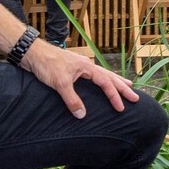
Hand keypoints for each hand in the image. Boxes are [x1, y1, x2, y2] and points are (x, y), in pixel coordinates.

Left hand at [22, 39, 142, 120]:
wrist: (32, 53)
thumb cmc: (46, 65)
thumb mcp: (59, 83)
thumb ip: (72, 99)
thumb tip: (82, 115)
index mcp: (87, 67)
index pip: (106, 83)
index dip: (114, 96)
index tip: (121, 108)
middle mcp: (86, 65)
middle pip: (110, 77)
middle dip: (123, 88)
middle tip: (136, 97)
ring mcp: (80, 66)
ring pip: (103, 74)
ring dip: (116, 81)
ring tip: (128, 85)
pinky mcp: (73, 69)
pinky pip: (94, 76)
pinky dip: (102, 80)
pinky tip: (102, 83)